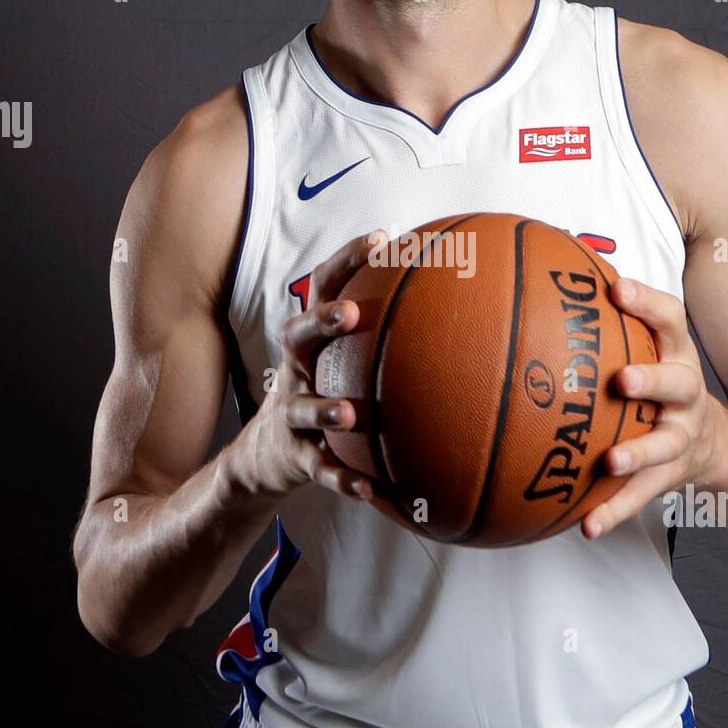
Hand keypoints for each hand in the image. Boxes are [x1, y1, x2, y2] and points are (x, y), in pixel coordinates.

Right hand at [236, 228, 386, 502]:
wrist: (265, 458)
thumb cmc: (322, 396)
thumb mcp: (339, 363)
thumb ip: (384, 335)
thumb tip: (462, 305)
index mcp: (311, 342)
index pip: (324, 288)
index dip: (347, 260)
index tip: (382, 238)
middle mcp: (295, 371)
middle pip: (296, 336)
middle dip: (321, 322)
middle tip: (349, 314)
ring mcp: (291, 414)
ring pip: (303, 409)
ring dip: (325, 410)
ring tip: (349, 414)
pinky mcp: (295, 457)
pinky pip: (320, 469)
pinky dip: (343, 479)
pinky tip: (370, 490)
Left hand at [581, 275, 726, 538]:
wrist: (717, 446)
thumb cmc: (661, 385)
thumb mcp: (653, 350)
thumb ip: (613, 323)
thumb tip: (540, 284)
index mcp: (677, 356)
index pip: (671, 321)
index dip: (648, 303)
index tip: (617, 289)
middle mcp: (686, 395)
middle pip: (679, 384)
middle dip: (652, 380)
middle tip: (621, 380)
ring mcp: (680, 438)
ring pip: (664, 445)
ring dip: (638, 454)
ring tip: (610, 460)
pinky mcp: (669, 477)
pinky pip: (640, 497)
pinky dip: (614, 512)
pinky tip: (587, 527)